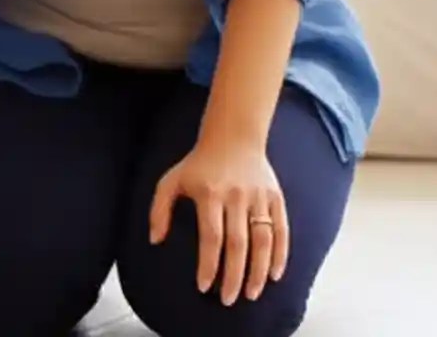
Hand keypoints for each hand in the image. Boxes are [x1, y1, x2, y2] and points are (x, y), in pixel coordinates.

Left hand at [149, 135, 288, 305]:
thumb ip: (159, 210)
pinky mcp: (275, 197)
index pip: (211, 237)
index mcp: (209, 193)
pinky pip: (282, 230)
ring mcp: (258, 197)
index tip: (205, 287)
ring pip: (263, 240)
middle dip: (234, 276)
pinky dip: (280, 254)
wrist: (233, 136)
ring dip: (259, 271)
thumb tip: (154, 240)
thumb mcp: (171, 180)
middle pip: (238, 244)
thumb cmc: (198, 164)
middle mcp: (236, 196)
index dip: (209, 264)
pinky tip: (274, 275)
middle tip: (229, 299)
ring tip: (252, 294)